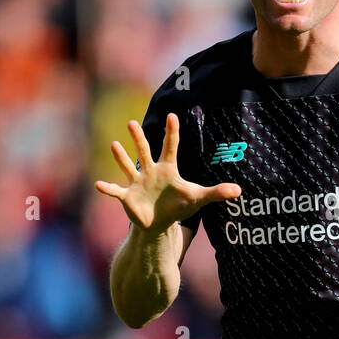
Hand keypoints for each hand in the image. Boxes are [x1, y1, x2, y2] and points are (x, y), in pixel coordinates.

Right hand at [94, 114, 240, 232]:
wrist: (159, 223)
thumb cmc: (178, 206)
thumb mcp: (199, 199)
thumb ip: (217, 193)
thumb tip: (239, 190)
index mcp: (167, 169)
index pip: (170, 147)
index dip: (171, 132)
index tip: (172, 115)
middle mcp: (150, 171)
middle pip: (144, 151)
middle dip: (138, 138)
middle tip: (133, 123)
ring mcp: (137, 183)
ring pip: (127, 166)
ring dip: (121, 157)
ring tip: (115, 144)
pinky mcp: (128, 196)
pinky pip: (116, 191)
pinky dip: (108, 189)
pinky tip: (99, 185)